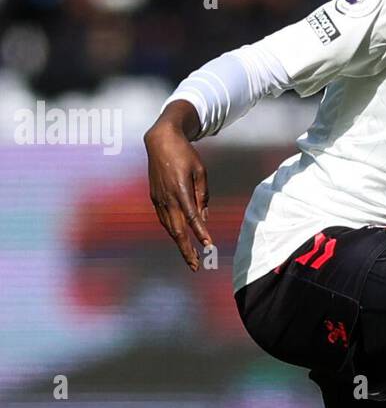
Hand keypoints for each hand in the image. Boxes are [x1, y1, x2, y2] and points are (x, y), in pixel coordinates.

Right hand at [144, 101, 212, 271]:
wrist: (160, 141)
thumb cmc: (185, 155)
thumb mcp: (200, 172)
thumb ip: (203, 195)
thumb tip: (204, 218)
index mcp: (180, 190)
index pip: (192, 218)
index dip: (200, 233)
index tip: (209, 246)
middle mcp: (167, 198)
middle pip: (177, 230)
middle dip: (187, 250)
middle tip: (196, 266)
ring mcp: (159, 199)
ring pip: (169, 227)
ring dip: (179, 244)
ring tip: (191, 258)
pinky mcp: (154, 198)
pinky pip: (164, 219)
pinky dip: (172, 231)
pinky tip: (180, 239)